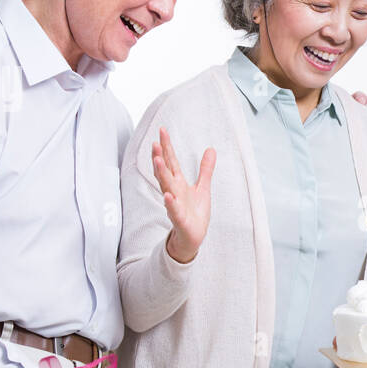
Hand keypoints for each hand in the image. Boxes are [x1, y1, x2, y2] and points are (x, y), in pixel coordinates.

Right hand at [152, 127, 214, 263]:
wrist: (193, 236)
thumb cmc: (195, 212)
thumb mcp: (203, 187)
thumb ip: (205, 169)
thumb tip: (211, 149)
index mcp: (179, 183)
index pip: (171, 161)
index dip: (167, 146)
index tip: (162, 131)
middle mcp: (174, 191)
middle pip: (165, 171)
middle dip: (160, 157)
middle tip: (155, 143)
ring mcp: (175, 204)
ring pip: (166, 187)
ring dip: (161, 174)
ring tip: (157, 160)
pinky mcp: (179, 218)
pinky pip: (173, 210)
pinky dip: (171, 204)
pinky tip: (168, 196)